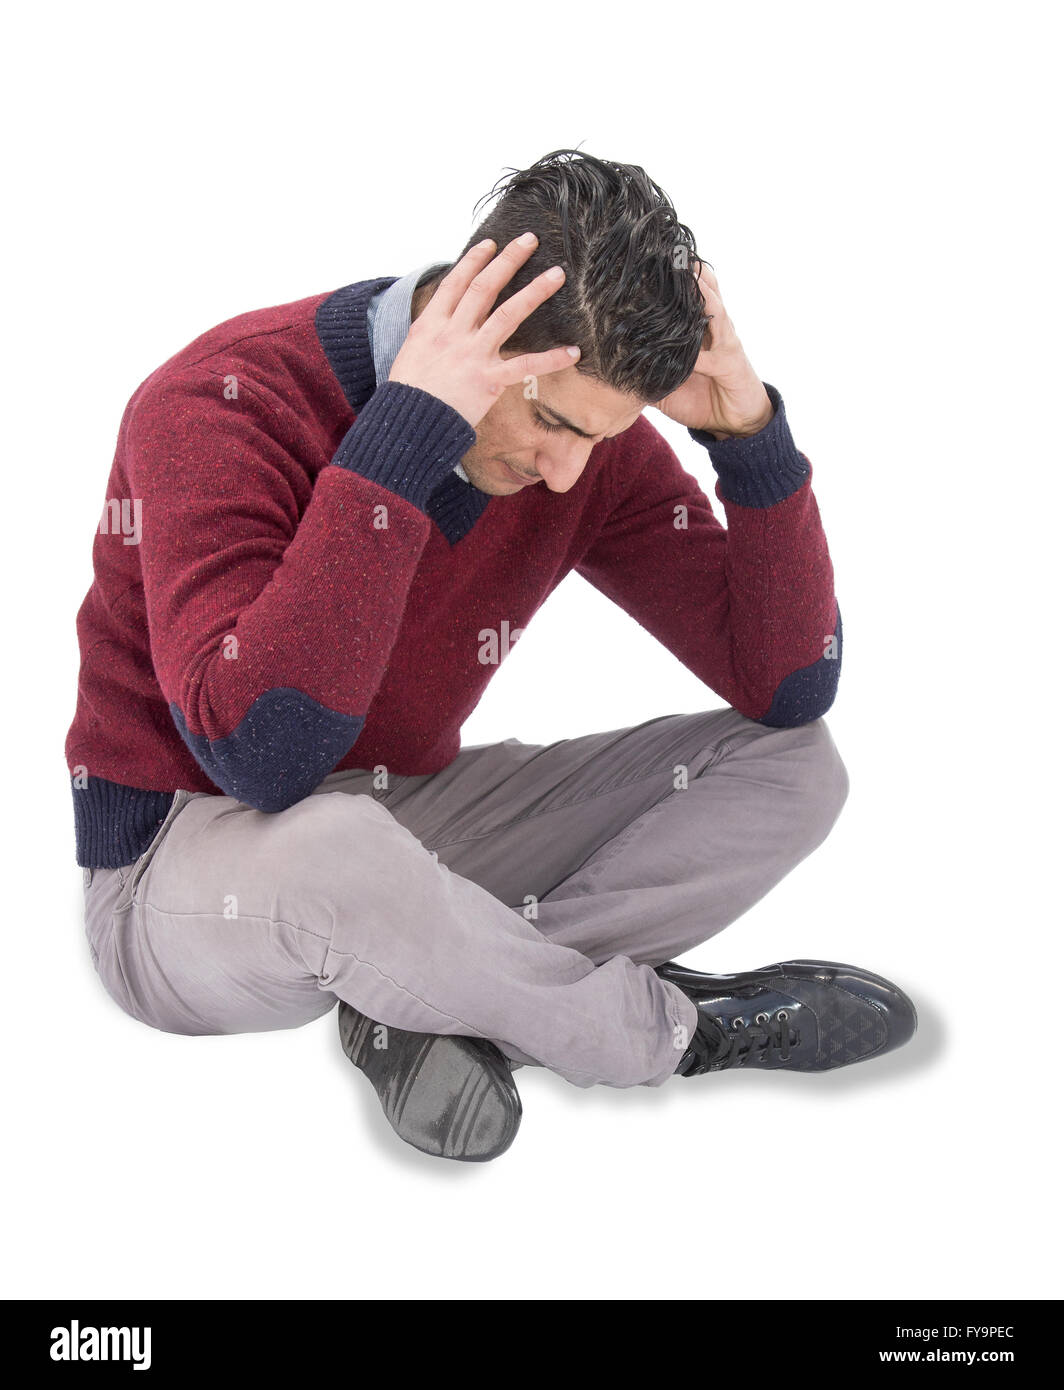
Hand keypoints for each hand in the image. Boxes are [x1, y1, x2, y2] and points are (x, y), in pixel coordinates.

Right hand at [388, 233, 580, 428]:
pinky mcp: (488, 380)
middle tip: (530, 241)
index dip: (475, 261)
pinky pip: (525, 366)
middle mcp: (453, 333)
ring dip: (535, 292)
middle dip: (508, 261)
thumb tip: (444, 322)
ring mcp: (472, 355)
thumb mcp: (411, 353)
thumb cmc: (409, 393)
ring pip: (508, 314)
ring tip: (557, 274)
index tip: (491, 244)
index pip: (456, 283)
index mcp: (431, 324)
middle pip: (484, 288)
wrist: (408, 422)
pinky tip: (573, 353)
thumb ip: (431, 334)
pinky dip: (551, 360)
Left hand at [652, 262, 773, 436]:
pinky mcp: (730, 364)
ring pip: (714, 309)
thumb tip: (608, 363)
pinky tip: (693, 334)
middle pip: (704, 289)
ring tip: (687, 271)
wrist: (735, 421)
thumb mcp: (666, 379)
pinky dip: (700, 348)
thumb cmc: (699, 396)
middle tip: (669, 249)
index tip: (649, 256)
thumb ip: (644, 366)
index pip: (687, 293)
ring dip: (701, 292)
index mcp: (698, 327)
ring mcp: (724, 342)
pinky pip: (714, 354)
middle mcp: (714, 327)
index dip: (673, 275)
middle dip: (688, 270)